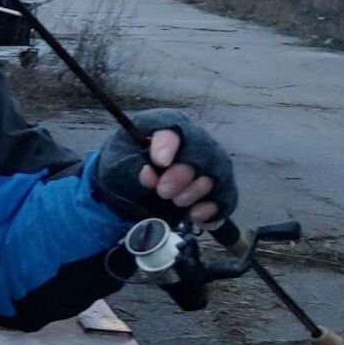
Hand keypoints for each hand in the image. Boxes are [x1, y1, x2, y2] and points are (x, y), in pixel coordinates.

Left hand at [92, 109, 237, 226]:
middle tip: (164, 192)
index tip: (160, 162)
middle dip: (181, 175)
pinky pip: (226, 197)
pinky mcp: (219, 188)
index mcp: (167, 128)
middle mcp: (195, 141)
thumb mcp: (117, 163)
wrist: (132, 188)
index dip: (169, 144)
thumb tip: (148, 171)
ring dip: (195, 192)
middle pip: (200, 153)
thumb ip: (129, 165)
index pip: (172, 129)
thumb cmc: (126, 167)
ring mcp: (210, 164)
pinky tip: (195, 216)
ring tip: (176, 202)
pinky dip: (212, 210)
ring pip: (217, 174)